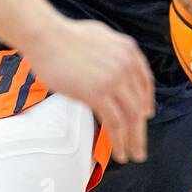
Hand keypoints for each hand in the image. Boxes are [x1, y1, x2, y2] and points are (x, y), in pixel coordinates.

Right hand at [20, 13, 155, 164]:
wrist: (45, 36)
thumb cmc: (64, 36)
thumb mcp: (101, 39)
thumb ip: (112, 55)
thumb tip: (112, 68)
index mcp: (129, 51)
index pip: (145, 82)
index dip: (146, 101)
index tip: (146, 116)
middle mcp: (127, 65)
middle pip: (139, 104)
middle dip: (141, 129)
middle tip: (141, 148)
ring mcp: (114, 79)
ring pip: (130, 117)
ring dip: (133, 140)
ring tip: (132, 155)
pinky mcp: (97, 93)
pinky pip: (115, 122)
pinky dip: (119, 140)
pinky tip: (119, 152)